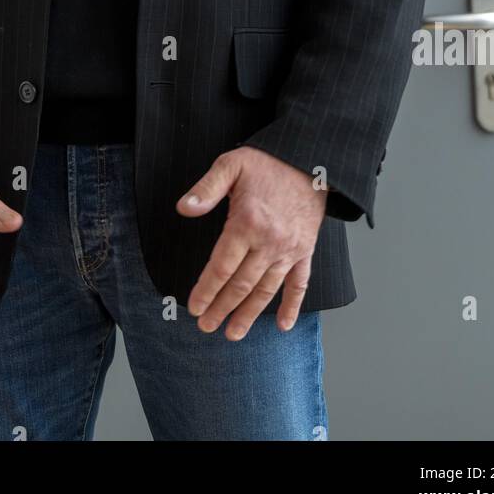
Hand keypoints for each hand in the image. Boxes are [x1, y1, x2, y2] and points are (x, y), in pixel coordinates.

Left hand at [176, 146, 327, 340]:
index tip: (194, 307)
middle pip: (242, 284)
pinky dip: (292, 305)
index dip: (206, 289)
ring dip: (250, 314)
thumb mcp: (232, 164)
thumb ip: (206, 188)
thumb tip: (184, 208)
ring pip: (267, 290)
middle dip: (222, 308)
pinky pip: (300, 283)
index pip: (222, 266)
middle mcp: (269, 241)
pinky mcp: (306, 250)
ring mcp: (290, 249)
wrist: (310, 160)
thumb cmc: (267, 162)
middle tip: (206, 326)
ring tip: (233, 333)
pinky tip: (284, 325)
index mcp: (247, 222)